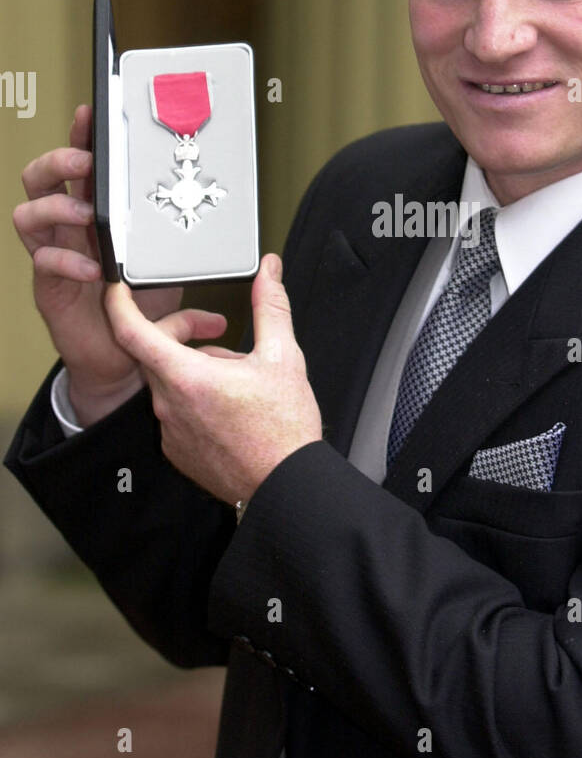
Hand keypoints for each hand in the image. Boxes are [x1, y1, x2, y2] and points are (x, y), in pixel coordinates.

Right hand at [13, 104, 226, 424]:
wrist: (121, 359)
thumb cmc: (141, 306)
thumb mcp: (177, 274)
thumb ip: (202, 263)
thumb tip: (258, 266)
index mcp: (99, 212)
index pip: (84, 164)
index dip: (84, 136)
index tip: (94, 114)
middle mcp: (70, 228)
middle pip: (42, 177)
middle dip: (60, 161)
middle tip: (86, 164)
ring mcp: (55, 254)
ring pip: (29, 212)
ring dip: (56, 207)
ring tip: (86, 214)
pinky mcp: (48, 286)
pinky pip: (43, 262)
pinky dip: (64, 261)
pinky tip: (92, 270)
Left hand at [104, 253, 322, 505]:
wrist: (286, 485)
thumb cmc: (284, 429)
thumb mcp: (283, 356)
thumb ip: (270, 307)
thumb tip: (268, 272)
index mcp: (187, 376)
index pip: (132, 331)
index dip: (120, 303)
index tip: (119, 288)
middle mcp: (169, 404)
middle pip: (155, 353)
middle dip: (180, 334)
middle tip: (215, 332)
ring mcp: (171, 431)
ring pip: (170, 383)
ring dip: (194, 369)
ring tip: (237, 377)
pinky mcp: (177, 451)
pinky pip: (176, 412)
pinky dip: (195, 399)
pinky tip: (230, 406)